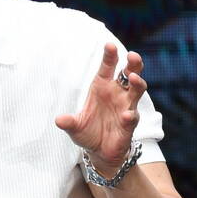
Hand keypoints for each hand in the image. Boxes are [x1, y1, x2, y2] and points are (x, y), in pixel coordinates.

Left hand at [55, 42, 146, 175]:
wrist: (99, 152)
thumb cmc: (88, 132)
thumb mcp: (75, 127)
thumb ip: (69, 122)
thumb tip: (59, 120)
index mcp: (102, 87)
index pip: (108, 67)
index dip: (109, 56)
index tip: (109, 45)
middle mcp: (117, 94)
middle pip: (129, 74)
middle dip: (133, 64)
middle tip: (132, 56)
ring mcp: (125, 107)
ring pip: (137, 91)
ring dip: (137, 84)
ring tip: (133, 78)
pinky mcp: (129, 124)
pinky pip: (132, 117)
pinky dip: (130, 116)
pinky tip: (127, 115)